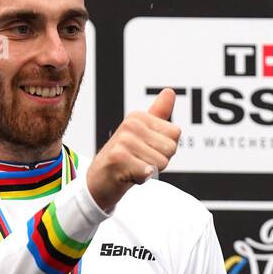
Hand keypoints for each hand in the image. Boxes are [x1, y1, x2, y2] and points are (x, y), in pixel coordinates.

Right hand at [86, 88, 180, 212]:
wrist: (97, 182)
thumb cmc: (122, 160)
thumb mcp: (142, 135)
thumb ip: (157, 115)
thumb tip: (170, 91)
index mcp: (138, 116)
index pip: (175, 134)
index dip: (165, 149)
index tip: (145, 151)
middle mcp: (131, 124)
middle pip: (170, 148)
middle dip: (158, 161)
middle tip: (138, 162)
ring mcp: (123, 140)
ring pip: (161, 162)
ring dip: (149, 172)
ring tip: (131, 168)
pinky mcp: (118, 158)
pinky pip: (149, 172)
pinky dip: (140, 179)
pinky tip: (126, 176)